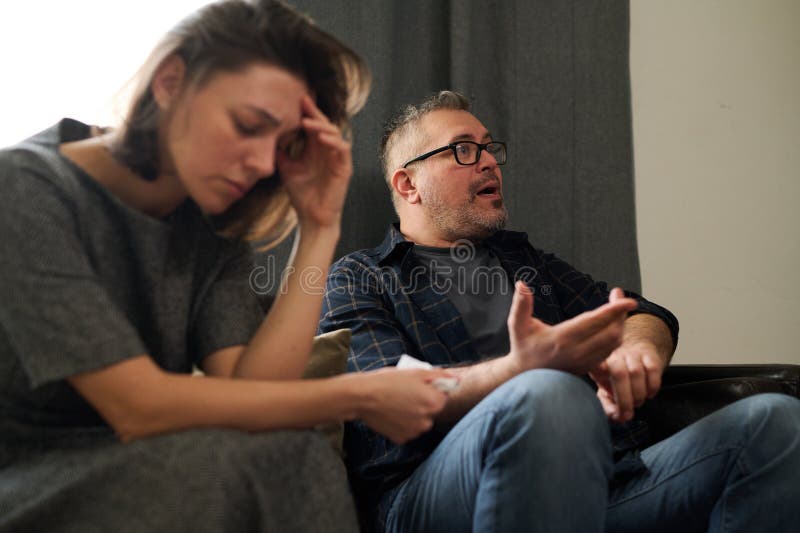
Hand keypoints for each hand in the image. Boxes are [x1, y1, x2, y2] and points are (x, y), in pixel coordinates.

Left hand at [276, 95, 351, 228]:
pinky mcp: (344, 168)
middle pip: (325, 124)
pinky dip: (333, 141)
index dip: (308, 111)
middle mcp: (328, 151)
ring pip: (335, 133)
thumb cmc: (302, 195)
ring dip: (322, 125)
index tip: (297, 99)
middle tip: (303, 101)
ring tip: (306, 122)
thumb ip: (280, 152)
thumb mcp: (286, 168)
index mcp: (316, 149)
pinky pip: (343, 149)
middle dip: (314, 112)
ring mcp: (337, 159)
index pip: (314, 125)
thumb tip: (265, 137)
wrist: (312, 218)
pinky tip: (320, 137)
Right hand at [356, 367, 452, 443]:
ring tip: (396, 403)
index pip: (443, 397)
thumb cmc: (388, 381)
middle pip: (432, 410)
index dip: (431, 390)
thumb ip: (440, 375)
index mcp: (434, 403)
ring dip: (413, 414)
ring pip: (420, 421)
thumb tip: (457, 378)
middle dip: (423, 403)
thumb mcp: (416, 372)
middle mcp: (427, 421)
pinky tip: (391, 413)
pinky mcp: (402, 439)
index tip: (418, 386)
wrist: (363, 397)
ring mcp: (414, 432)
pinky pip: (408, 430)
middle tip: (405, 393)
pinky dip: (402, 423)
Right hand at [507, 282, 637, 374]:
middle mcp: (577, 351)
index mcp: (562, 338)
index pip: (596, 322)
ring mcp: (585, 361)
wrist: (525, 377)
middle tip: (620, 295)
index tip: (628, 300)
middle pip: (612, 332)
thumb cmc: (523, 347)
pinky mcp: (589, 367)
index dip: (614, 310)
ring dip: (620, 324)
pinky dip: (616, 335)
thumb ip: (521, 304)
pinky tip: (612, 323)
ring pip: (614, 343)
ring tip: (618, 307)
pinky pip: (610, 351)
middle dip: (621, 313)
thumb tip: (521, 284)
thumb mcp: (517, 325)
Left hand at [588, 292, 665, 422]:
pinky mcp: (649, 355)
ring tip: (637, 403)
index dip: (597, 368)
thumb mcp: (608, 393)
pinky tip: (649, 394)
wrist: (636, 358)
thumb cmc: (618, 379)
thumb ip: (609, 408)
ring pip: (636, 372)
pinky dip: (653, 386)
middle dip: (625, 398)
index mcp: (599, 366)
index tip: (598, 372)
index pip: (595, 364)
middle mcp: (614, 357)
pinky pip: (653, 370)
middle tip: (628, 414)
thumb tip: (618, 418)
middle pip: (619, 373)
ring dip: (638, 394)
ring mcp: (632, 354)